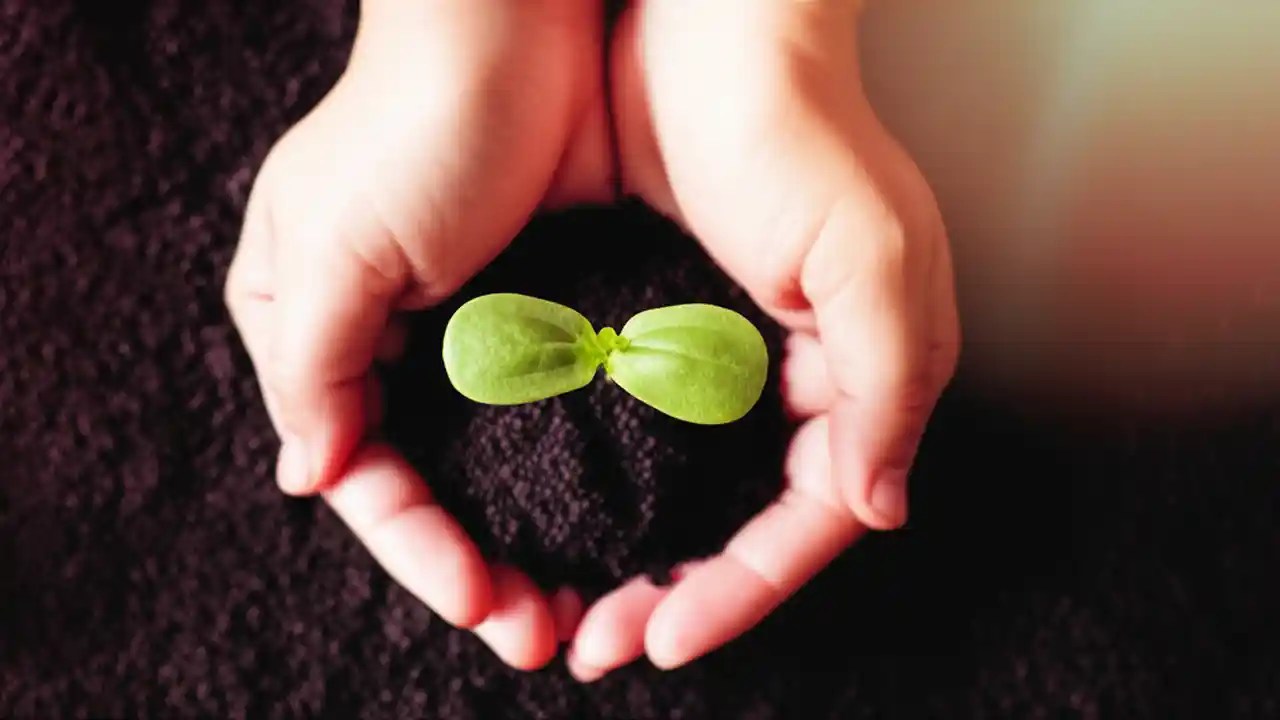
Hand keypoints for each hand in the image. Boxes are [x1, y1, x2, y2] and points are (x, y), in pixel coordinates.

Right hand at [223, 0, 609, 669]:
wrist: (515, 24)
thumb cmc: (414, 121)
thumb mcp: (336, 244)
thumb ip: (313, 367)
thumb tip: (308, 476)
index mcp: (308, 326)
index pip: (360, 472)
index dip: (420, 548)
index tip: (487, 601)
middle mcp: (378, 336)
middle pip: (423, 480)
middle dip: (474, 561)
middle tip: (540, 628)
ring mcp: (458, 324)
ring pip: (483, 459)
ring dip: (522, 528)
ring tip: (571, 598)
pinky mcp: (531, 304)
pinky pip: (538, 409)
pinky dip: (562, 465)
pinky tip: (598, 508)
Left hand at [567, 0, 959, 679]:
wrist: (706, 33)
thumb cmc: (799, 132)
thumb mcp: (870, 256)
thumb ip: (887, 387)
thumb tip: (880, 507)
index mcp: (858, 376)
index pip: (807, 522)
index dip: (740, 590)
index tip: (662, 637)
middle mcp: (795, 380)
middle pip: (741, 521)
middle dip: (677, 590)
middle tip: (599, 639)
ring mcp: (725, 356)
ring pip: (683, 489)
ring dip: (632, 549)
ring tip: (567, 599)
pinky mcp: (663, 323)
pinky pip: (637, 429)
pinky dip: (604, 479)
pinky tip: (557, 506)